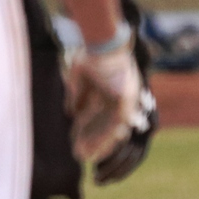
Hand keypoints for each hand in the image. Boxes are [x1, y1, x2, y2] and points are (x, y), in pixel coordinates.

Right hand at [64, 43, 143, 164]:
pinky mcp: (125, 101)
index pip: (101, 115)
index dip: (89, 130)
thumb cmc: (91, 54)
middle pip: (107, 125)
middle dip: (92, 140)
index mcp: (113, 89)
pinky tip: (92, 148)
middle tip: (79, 153)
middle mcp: (123, 97)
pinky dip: (103, 138)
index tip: (77, 141)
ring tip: (82, 156)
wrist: (103, 42)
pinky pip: (114, 126)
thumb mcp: (80, 77)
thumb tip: (71, 113)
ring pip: (111, 129)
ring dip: (97, 143)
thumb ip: (77, 95)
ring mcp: (127, 99)